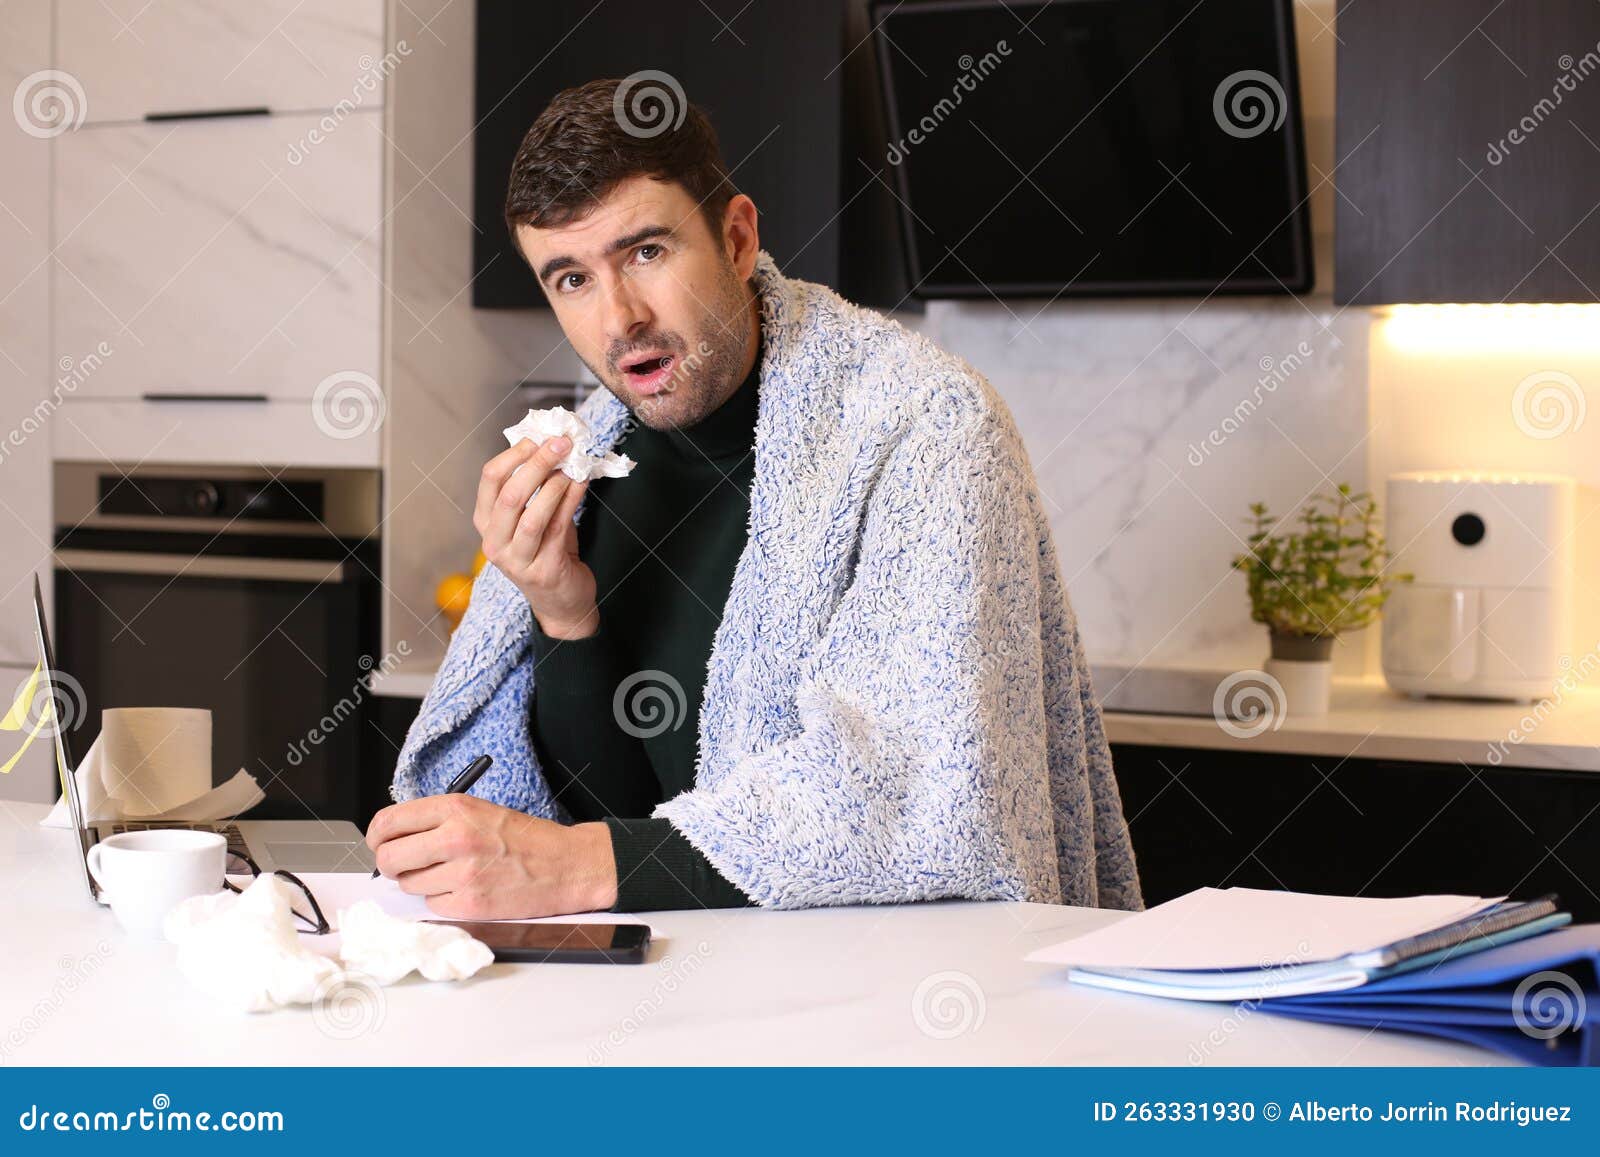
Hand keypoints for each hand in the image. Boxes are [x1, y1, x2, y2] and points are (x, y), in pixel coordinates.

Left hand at [366, 794, 618, 918]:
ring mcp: (462, 873)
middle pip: (389, 858)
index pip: (388, 822)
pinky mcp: (470, 904)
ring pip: (409, 885)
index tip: (380, 844)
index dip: (377, 837)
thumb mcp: (480, 811)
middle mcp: (455, 838)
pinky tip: (465, 889)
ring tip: (449, 875)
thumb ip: (438, 820)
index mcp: (455, 809)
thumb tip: (394, 838)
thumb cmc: (524, 838)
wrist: (566, 864)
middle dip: (391, 866)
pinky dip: (443, 901)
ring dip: (421, 884)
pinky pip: (432, 906)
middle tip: (406, 866)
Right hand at [475, 436, 597, 638]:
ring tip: (573, 464)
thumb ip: (537, 488)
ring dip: (555, 483)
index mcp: (486, 523)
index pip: (490, 479)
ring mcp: (517, 560)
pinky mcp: (544, 570)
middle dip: (536, 463)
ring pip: (532, 514)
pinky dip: (571, 500)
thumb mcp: (533, 518)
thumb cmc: (547, 552)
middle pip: (510, 494)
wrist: (562, 602)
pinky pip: (558, 527)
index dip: (514, 454)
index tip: (538, 437)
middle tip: (560, 443)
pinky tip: (582, 483)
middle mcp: (495, 543)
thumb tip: (552, 446)